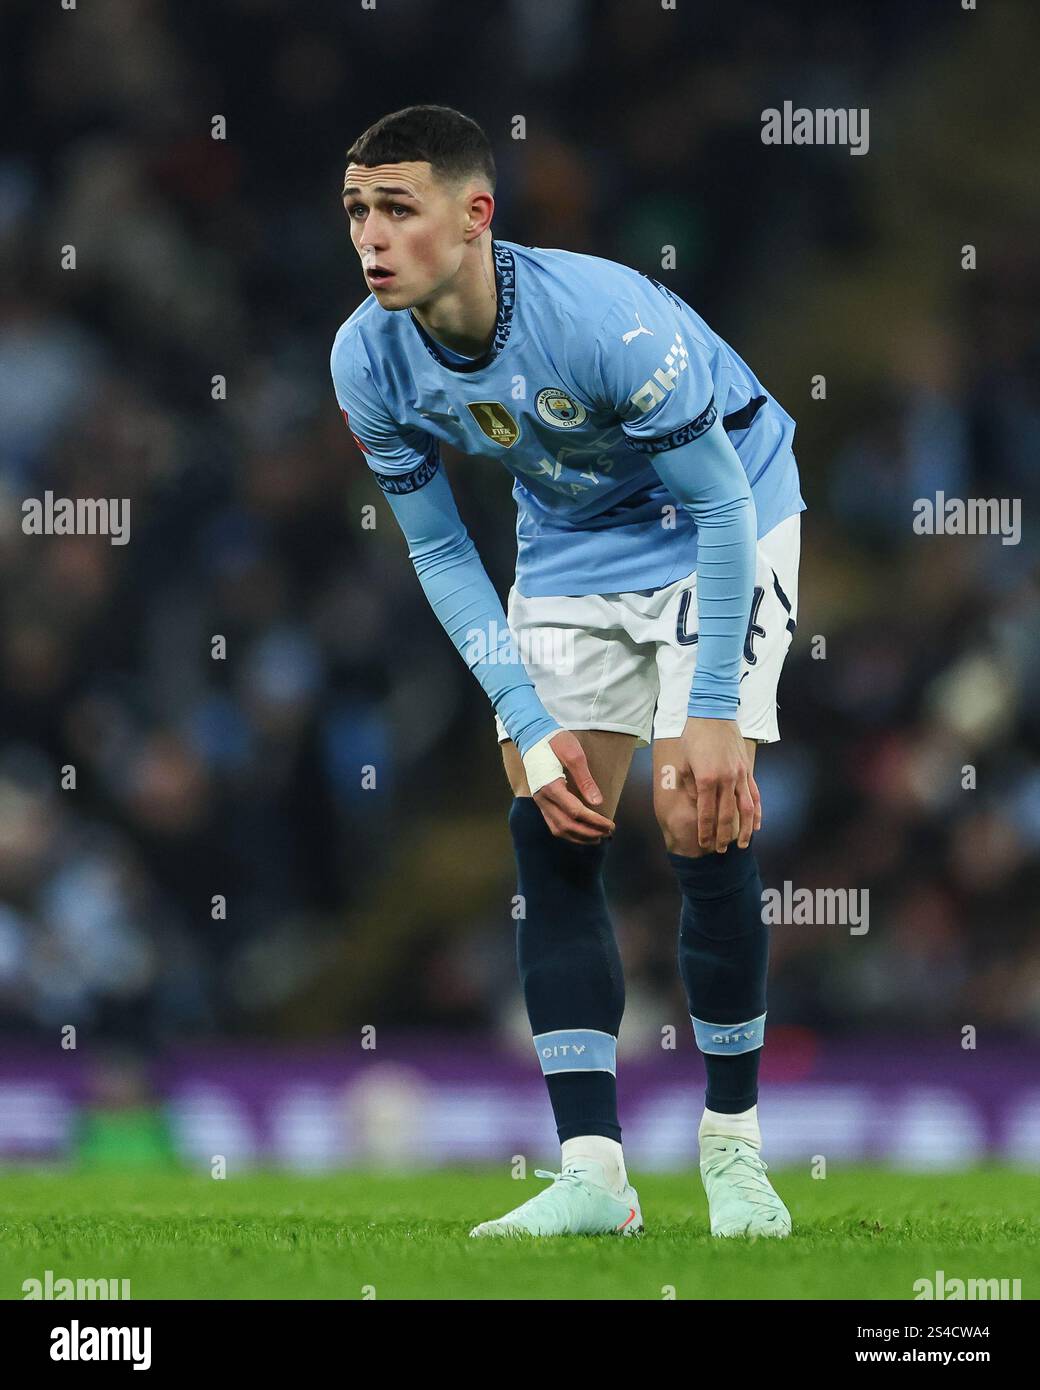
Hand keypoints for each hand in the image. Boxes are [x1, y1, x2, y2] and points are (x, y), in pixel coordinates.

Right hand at [532, 730, 614, 844]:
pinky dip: (568, 832)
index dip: (594, 821)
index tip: (610, 825)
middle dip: (589, 832)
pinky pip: (553, 824)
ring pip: (558, 829)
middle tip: (608, 833)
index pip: (576, 812)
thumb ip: (585, 780)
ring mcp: (539, 801)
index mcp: (551, 787)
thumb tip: (597, 801)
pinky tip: (580, 832)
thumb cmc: (555, 741)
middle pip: (567, 825)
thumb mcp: (574, 755)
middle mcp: (542, 799)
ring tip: (597, 837)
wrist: (531, 735)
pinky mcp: (540, 801)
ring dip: (578, 837)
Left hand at [677, 717, 760, 852]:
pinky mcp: (747, 770)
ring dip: (744, 829)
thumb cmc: (694, 737)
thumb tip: (696, 804)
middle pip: (726, 815)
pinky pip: (755, 795)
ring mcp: (740, 775)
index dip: (705, 831)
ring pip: (745, 809)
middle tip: (720, 851)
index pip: (706, 813)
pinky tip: (756, 825)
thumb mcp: (684, 760)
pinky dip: (756, 812)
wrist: (713, 714)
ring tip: (741, 845)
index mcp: (707, 778)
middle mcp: (726, 779)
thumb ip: (690, 784)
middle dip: (723, 836)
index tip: (704, 843)